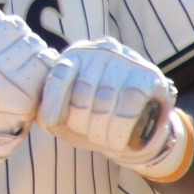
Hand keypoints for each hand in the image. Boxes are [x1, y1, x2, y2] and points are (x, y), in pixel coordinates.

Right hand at [0, 0, 57, 136]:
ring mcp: (13, 74)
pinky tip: (33, 68)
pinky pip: (46, 61)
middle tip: (11, 51)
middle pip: (18, 28)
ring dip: (29, 48)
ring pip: (33, 43)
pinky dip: (42, 61)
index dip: (1, 27)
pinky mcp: (30, 89)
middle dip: (15, 36)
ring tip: (21, 61)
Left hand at [39, 38, 183, 172]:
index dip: (53, 100)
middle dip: (82, 124)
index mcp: (77, 56)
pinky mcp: (149, 77)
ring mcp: (126, 61)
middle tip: (91, 134)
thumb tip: (44, 116)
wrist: (140, 125)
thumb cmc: (96, 120)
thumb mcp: (68, 118)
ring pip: (105, 104)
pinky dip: (120, 132)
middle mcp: (101, 52)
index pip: (59, 74)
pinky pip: (128, 110)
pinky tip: (119, 141)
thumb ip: (50, 114)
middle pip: (81, 95)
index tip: (52, 121)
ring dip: (102, 132)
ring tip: (105, 139)